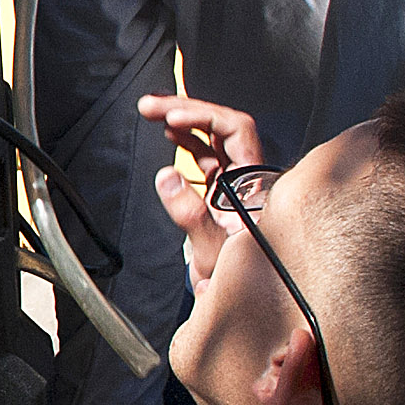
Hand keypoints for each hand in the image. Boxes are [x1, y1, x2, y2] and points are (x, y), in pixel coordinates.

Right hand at [139, 93, 263, 293]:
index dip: (204, 116)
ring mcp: (234, 183)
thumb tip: (167, 177)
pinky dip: (186, 140)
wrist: (239, 299)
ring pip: (211, 138)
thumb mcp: (211, 249)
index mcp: (252, 183)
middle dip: (187, 110)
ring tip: (153, 110)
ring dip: (183, 120)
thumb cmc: (235, 279)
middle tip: (152, 105)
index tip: (173, 117)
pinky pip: (205, 154)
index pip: (234, 130)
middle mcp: (246, 178)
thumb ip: (191, 214)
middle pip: (221, 126)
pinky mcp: (221, 192)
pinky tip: (169, 133)